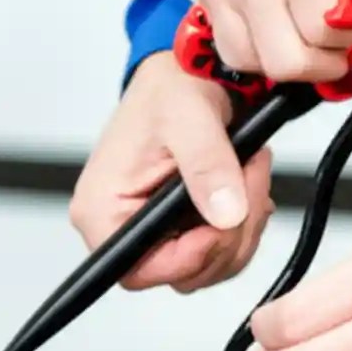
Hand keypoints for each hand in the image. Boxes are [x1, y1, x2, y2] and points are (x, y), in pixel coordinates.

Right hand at [69, 51, 274, 292]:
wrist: (187, 78)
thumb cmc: (170, 91)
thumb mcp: (190, 118)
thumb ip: (207, 165)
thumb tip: (226, 214)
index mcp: (101, 209)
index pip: (138, 271)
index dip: (190, 257)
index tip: (224, 221)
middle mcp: (121, 228)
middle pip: (183, 273)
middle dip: (230, 232)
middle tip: (249, 176)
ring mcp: (152, 232)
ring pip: (211, 264)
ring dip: (245, 223)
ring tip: (249, 169)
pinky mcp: (180, 229)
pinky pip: (221, 249)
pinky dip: (245, 221)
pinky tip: (245, 183)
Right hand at [181, 0, 351, 81]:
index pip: (325, 35)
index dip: (351, 39)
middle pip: (287, 63)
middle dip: (321, 65)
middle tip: (337, 48)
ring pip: (251, 62)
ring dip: (286, 62)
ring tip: (306, 40)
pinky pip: (227, 43)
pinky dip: (256, 49)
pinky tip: (277, 27)